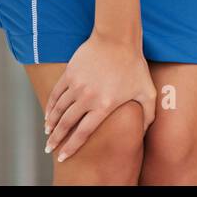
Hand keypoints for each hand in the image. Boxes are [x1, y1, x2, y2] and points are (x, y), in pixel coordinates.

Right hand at [43, 32, 155, 161]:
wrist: (117, 39)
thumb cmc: (134, 64)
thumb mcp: (147, 90)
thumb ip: (148, 113)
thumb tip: (146, 131)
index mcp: (104, 105)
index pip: (83, 133)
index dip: (71, 147)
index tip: (63, 157)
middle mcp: (87, 98)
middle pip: (66, 124)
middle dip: (56, 139)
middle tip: (50, 148)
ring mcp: (76, 86)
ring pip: (58, 110)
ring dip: (51, 123)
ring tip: (48, 133)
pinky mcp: (69, 74)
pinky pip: (55, 94)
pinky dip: (50, 106)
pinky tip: (48, 114)